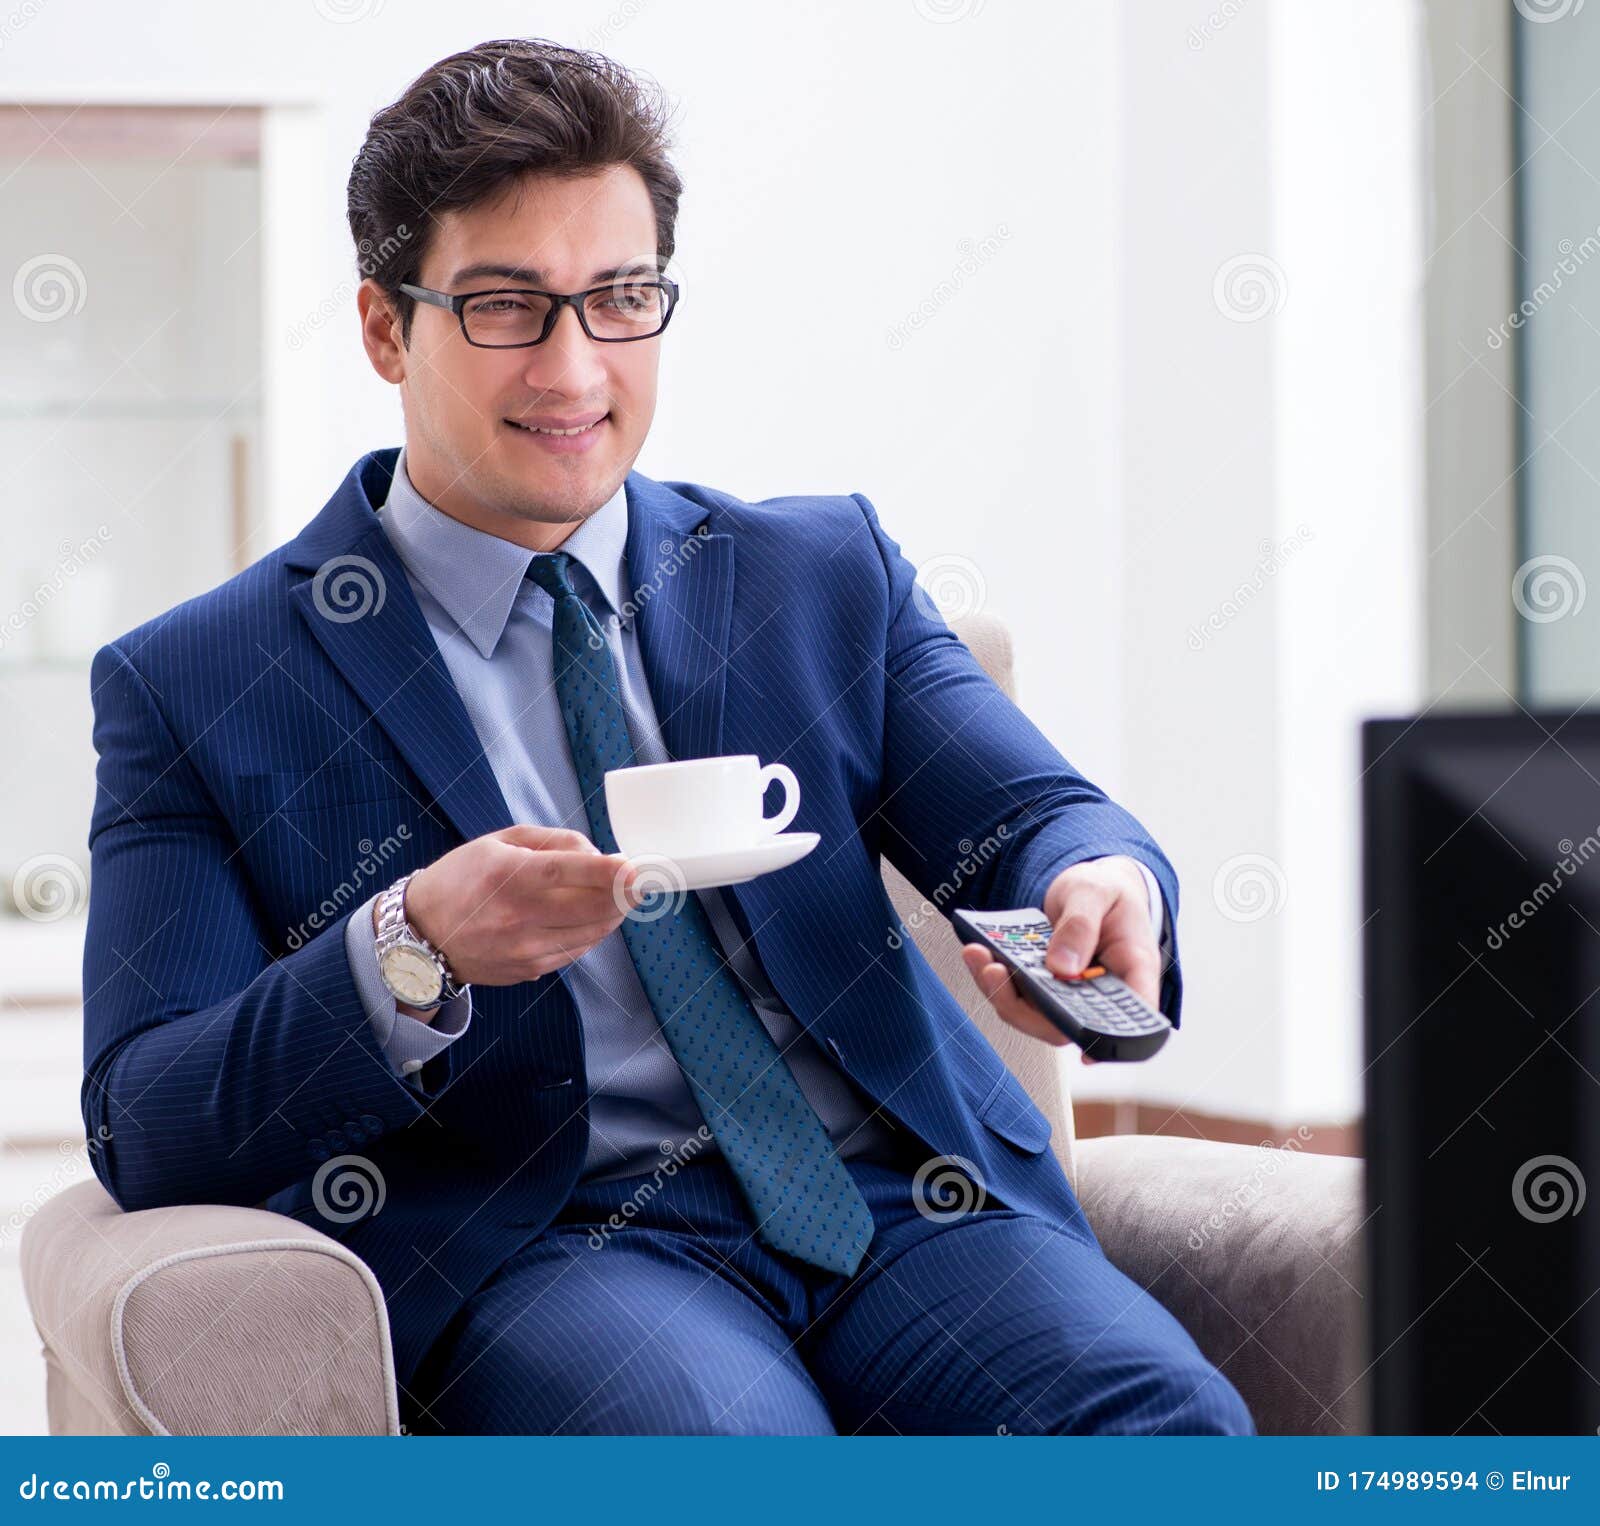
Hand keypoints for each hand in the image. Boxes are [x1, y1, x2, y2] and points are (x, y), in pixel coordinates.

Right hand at [387, 826, 644, 998]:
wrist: (422, 934)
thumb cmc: (462, 878)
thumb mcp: (500, 842)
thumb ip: (553, 842)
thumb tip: (598, 855)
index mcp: (509, 876)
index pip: (569, 873)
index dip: (609, 873)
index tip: (635, 869)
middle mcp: (518, 916)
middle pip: (592, 908)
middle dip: (625, 894)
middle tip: (640, 881)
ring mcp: (525, 948)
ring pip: (591, 933)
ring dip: (614, 914)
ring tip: (619, 896)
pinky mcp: (529, 969)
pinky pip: (577, 950)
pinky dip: (592, 932)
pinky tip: (592, 917)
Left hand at [958, 855, 1160, 1060]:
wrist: (1090, 886)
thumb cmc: (1104, 891)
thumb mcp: (1094, 893)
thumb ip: (1081, 925)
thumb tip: (1061, 968)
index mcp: (1133, 970)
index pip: (1134, 1016)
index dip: (1113, 1040)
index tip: (1087, 1052)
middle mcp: (1101, 993)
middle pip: (1067, 1024)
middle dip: (1024, 1008)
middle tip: (993, 972)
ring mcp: (1070, 995)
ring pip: (1035, 1014)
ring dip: (999, 991)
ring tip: (976, 955)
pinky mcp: (1044, 988)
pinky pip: (1018, 994)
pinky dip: (994, 977)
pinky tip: (977, 952)